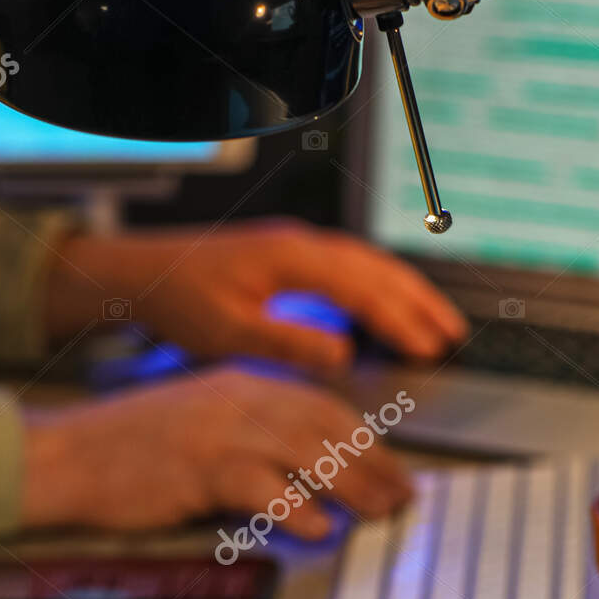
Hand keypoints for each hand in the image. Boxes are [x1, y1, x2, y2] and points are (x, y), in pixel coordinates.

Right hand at [21, 365, 410, 534]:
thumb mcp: (198, 424)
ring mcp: (218, 430)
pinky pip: (262, 486)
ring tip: (376, 514)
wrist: (65, 456)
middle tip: (400, 497)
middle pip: (326, 427)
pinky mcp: (198, 467)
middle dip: (372, 464)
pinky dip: (295, 507)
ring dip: (350, 486)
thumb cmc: (125, 450)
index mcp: (239, 383)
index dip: (366, 440)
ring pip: (306, 452)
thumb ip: (250, 438)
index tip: (391, 468)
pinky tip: (317, 527)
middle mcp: (236, 398)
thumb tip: (305, 472)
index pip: (323, 405)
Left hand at [46, 218, 466, 374]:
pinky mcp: (291, 255)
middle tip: (453, 335)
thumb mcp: (228, 333)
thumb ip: (286, 343)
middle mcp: (301, 244)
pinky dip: (380, 287)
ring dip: (406, 292)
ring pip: (368, 263)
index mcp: (289, 258)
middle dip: (419, 302)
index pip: (362, 288)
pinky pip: (350, 266)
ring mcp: (298, 245)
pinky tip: (389, 309)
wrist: (144, 273)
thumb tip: (342, 354)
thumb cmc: (179, 302)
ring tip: (438, 322)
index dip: (400, 319)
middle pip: (377, 268)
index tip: (429, 348)